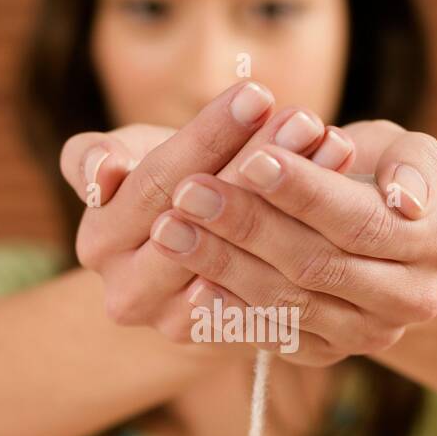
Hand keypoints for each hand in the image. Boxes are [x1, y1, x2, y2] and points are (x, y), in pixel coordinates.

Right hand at [59, 82, 354, 336]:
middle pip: (203, 221)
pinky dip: (308, 242)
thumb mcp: (121, 158)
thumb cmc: (155, 185)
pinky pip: (272, 291)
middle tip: (308, 120)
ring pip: (244, 256)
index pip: (157, 182)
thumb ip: (94, 155)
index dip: (208, 136)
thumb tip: (101, 170)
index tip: (258, 93)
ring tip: (334, 147)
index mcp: (98, 244)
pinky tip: (342, 201)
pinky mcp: (225, 342)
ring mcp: (177, 326)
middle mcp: (129, 295)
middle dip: (259, 164)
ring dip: (294, 200)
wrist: (183, 259)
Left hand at [147, 120, 436, 365]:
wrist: (378, 239)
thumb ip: (412, 161)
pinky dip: (228, 311)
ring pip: (287, 303)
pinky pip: (272, 336)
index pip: (360, 220)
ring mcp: (367, 335)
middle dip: (248, 225)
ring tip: (171, 228)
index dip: (304, 192)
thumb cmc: (382, 173)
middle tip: (189, 191)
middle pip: (317, 265)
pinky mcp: (325, 354)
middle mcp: (410, 300)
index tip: (252, 159)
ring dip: (223, 266)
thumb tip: (405, 196)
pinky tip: (189, 282)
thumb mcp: (405, 149)